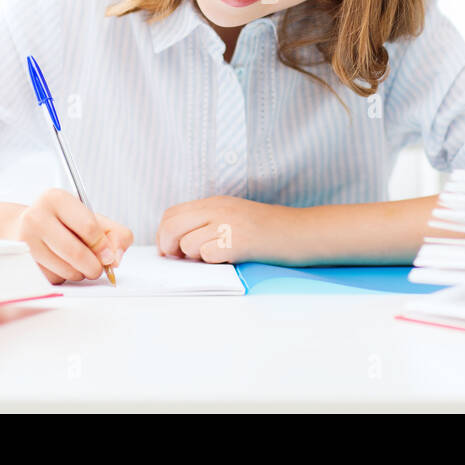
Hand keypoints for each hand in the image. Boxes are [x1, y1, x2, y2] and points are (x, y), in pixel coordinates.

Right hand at [7, 189, 132, 283]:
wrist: (23, 227)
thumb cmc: (63, 223)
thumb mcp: (91, 218)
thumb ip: (115, 234)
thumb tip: (115, 259)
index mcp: (56, 199)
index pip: (89, 227)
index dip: (103, 246)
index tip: (107, 254)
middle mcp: (36, 217)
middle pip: (76, 252)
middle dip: (94, 266)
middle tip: (97, 268)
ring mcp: (25, 241)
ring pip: (66, 270)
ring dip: (79, 273)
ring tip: (76, 262)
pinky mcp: (22, 262)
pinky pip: (53, 278)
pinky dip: (63, 277)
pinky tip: (59, 264)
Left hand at [156, 195, 294, 263]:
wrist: (302, 232)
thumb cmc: (269, 230)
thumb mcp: (234, 216)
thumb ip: (208, 223)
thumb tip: (176, 243)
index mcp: (215, 202)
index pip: (172, 213)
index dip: (163, 234)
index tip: (168, 250)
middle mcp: (218, 209)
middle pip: (172, 226)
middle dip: (168, 246)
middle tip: (178, 258)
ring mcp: (228, 224)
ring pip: (187, 244)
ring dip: (195, 257)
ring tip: (215, 256)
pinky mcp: (238, 241)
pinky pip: (208, 256)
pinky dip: (213, 262)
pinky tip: (229, 259)